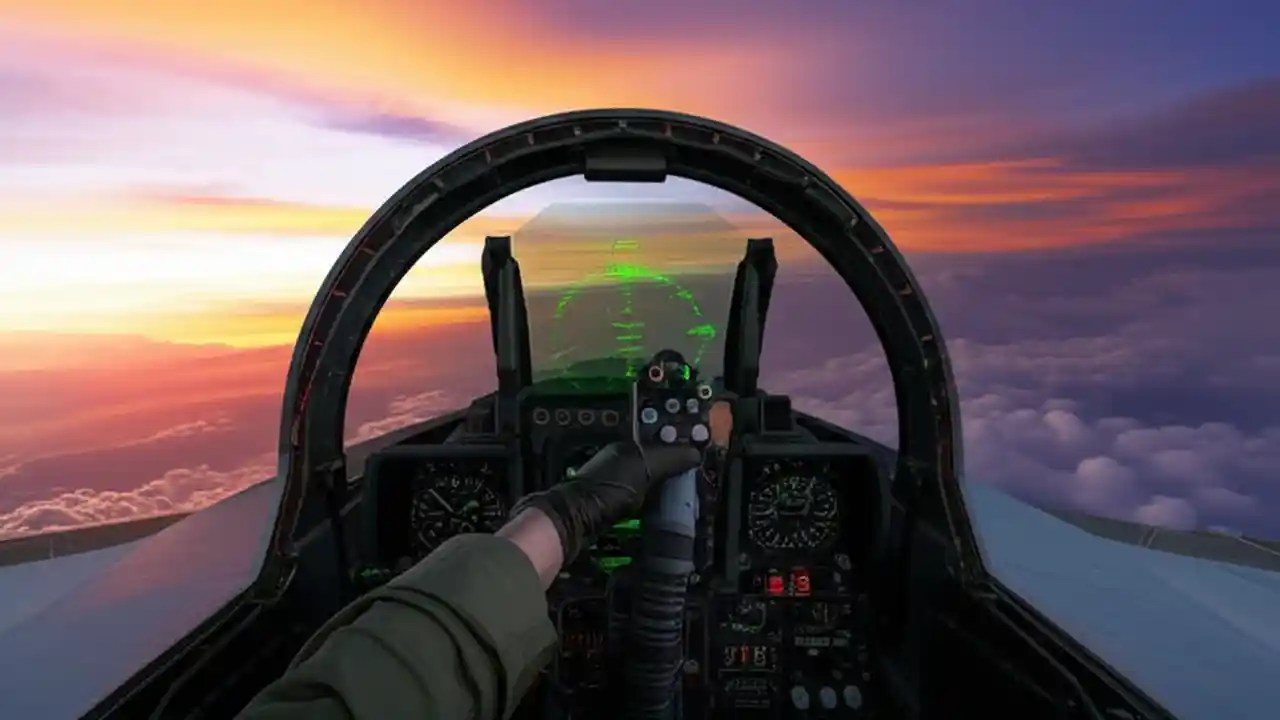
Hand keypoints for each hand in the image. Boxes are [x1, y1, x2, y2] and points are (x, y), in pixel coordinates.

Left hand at [511, 441, 700, 562]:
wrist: (579, 518)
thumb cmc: (612, 487)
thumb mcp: (647, 467)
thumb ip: (671, 459)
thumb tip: (696, 453)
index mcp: (625, 447)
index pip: (658, 443)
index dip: (677, 451)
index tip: (696, 462)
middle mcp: (617, 462)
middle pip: (652, 464)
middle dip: (671, 473)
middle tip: (693, 484)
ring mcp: (611, 485)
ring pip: (646, 485)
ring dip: (662, 492)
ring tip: (682, 500)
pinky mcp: (609, 507)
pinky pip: (638, 503)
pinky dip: (651, 506)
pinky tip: (661, 514)